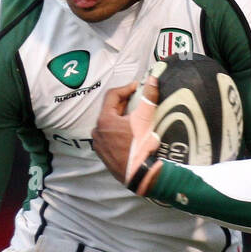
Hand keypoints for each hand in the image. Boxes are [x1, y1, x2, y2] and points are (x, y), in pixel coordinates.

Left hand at [91, 76, 160, 191]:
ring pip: (108, 123)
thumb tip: (153, 78)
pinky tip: (128, 133)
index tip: (137, 87)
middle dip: (123, 103)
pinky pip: (108, 136)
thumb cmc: (141, 145)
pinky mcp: (102, 154)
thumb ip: (149, 96)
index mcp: (104, 120)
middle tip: (136, 100)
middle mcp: (97, 131)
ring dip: (120, 117)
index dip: (125, 88)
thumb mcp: (145, 118)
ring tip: (133, 116)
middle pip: (109, 110)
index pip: (112, 96)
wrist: (140, 174)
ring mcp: (98, 144)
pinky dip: (117, 130)